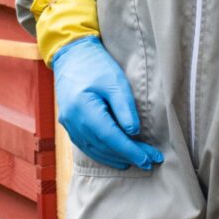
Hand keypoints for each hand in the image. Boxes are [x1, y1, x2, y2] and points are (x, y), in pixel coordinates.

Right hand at [51, 37, 163, 170]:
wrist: (71, 56)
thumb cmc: (96, 65)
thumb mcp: (115, 81)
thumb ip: (124, 108)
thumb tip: (133, 132)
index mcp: (84, 110)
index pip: (111, 138)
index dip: (131, 151)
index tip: (150, 158)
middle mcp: (73, 122)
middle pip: (104, 147)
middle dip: (128, 156)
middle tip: (150, 161)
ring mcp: (69, 125)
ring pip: (94, 150)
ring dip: (116, 158)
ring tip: (136, 162)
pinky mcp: (69, 125)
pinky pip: (87, 145)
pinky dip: (102, 153)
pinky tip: (115, 157)